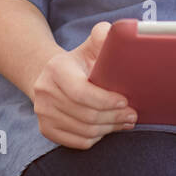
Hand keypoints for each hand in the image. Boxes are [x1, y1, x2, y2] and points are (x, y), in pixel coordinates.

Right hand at [30, 21, 138, 148]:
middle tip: (132, 114)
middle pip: (86, 114)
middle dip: (113, 116)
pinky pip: (78, 142)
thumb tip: (123, 34)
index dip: (106, 100)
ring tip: (124, 121)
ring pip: (84, 130)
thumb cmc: (78, 61)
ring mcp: (43, 113)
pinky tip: (108, 128)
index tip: (125, 100)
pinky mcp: (46, 129)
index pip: (81, 92)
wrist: (50, 76)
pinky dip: (97, 138)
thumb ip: (104, 36)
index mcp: (56, 69)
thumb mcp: (90, 45)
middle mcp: (45, 91)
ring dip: (109, 128)